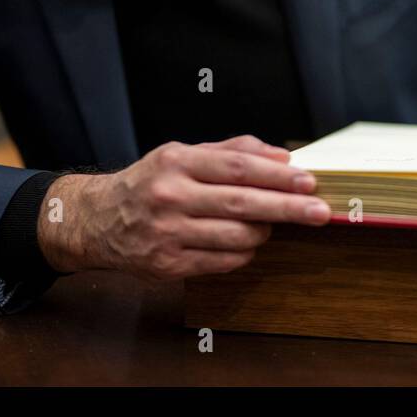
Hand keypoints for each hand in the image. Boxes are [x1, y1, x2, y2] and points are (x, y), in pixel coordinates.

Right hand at [37, 134, 329, 280]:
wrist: (97, 220)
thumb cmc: (151, 183)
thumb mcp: (184, 154)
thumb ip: (233, 151)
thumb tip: (282, 156)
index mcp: (177, 162)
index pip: (239, 167)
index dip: (279, 175)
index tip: (309, 181)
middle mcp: (170, 197)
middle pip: (243, 203)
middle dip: (288, 207)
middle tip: (319, 211)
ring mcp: (168, 234)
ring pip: (236, 237)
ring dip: (264, 232)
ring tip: (270, 224)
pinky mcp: (168, 265)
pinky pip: (223, 261)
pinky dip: (244, 253)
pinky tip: (246, 243)